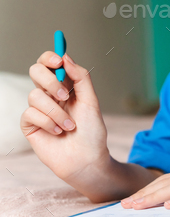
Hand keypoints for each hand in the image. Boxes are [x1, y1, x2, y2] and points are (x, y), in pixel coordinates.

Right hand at [20, 52, 108, 180]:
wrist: (86, 159)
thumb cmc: (91, 131)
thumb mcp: (91, 101)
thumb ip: (81, 78)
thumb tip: (66, 57)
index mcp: (65, 86)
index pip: (51, 63)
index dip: (50, 57)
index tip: (58, 60)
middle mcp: (49, 94)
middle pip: (35, 71)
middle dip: (50, 81)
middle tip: (64, 95)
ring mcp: (38, 109)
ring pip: (35, 95)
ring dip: (56, 112)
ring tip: (70, 126)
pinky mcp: (30, 124)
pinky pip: (31, 113)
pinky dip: (49, 123)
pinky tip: (58, 133)